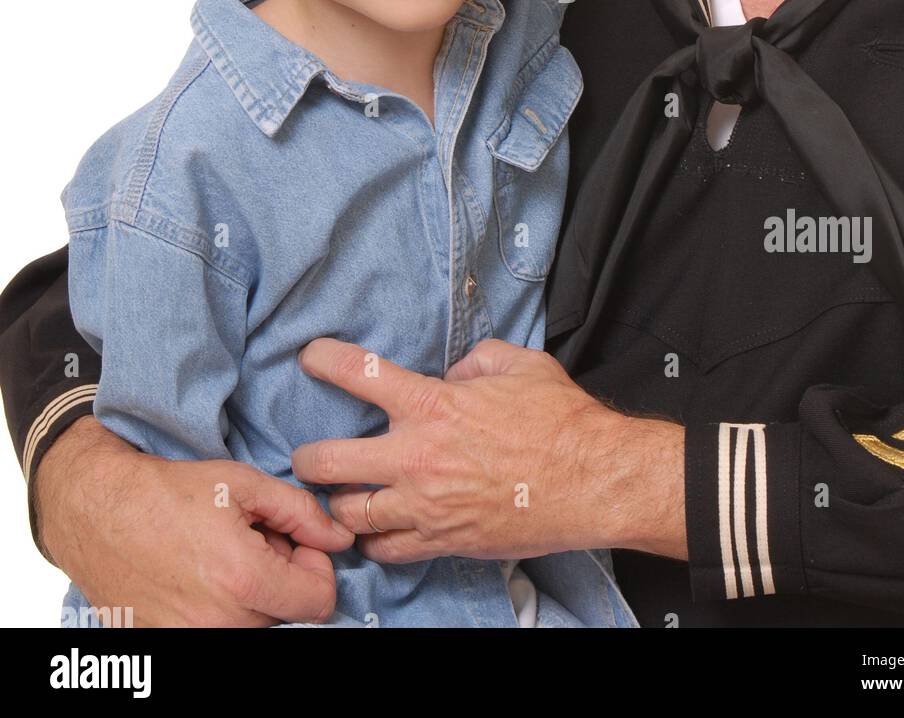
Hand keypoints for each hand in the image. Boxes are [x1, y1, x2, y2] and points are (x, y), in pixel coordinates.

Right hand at [36, 415, 354, 626]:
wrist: (99, 512)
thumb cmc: (169, 493)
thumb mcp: (244, 484)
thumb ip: (301, 512)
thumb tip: (340, 537)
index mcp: (244, 580)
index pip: (318, 602)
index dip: (315, 567)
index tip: (294, 543)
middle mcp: (220, 623)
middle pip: (285, 615)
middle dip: (282, 578)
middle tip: (253, 542)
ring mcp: (190, 641)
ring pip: (253, 626)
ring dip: (253, 596)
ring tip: (226, 558)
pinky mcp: (167, 646)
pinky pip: (217, 633)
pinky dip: (221, 610)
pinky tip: (203, 578)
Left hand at [291, 337, 685, 564]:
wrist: (592, 479)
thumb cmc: (560, 418)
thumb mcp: (518, 364)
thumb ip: (475, 361)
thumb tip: (454, 372)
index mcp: (432, 405)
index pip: (359, 374)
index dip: (324, 360)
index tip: (311, 356)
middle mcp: (416, 457)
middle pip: (325, 461)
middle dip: (306, 458)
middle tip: (309, 455)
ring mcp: (426, 506)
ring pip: (348, 514)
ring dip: (338, 504)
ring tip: (342, 496)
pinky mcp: (443, 542)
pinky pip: (386, 551)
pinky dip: (374, 541)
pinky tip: (378, 529)